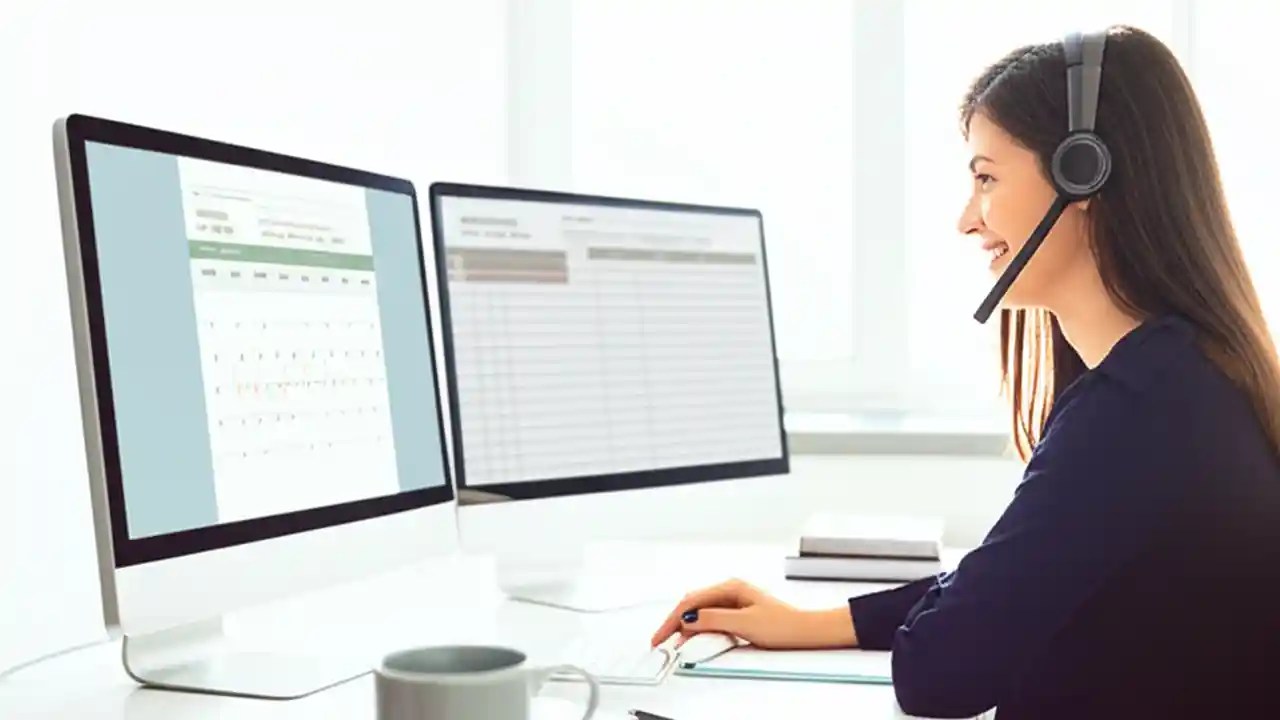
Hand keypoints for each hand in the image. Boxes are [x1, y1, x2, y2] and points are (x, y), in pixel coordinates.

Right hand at [649, 578, 858, 649]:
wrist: (806, 631)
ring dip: (685, 625)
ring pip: (700, 611)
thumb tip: (689, 620)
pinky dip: (698, 628)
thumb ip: (714, 620)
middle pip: (692, 604)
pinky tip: (693, 637)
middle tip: (661, 639)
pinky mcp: (738, 613)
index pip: (691, 602)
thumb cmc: (784, 625)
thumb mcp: (745, 623)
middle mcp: (730, 590)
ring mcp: (734, 601)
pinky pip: (711, 618)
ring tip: (673, 640)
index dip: (672, 620)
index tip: (660, 635)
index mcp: (730, 587)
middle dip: (674, 621)